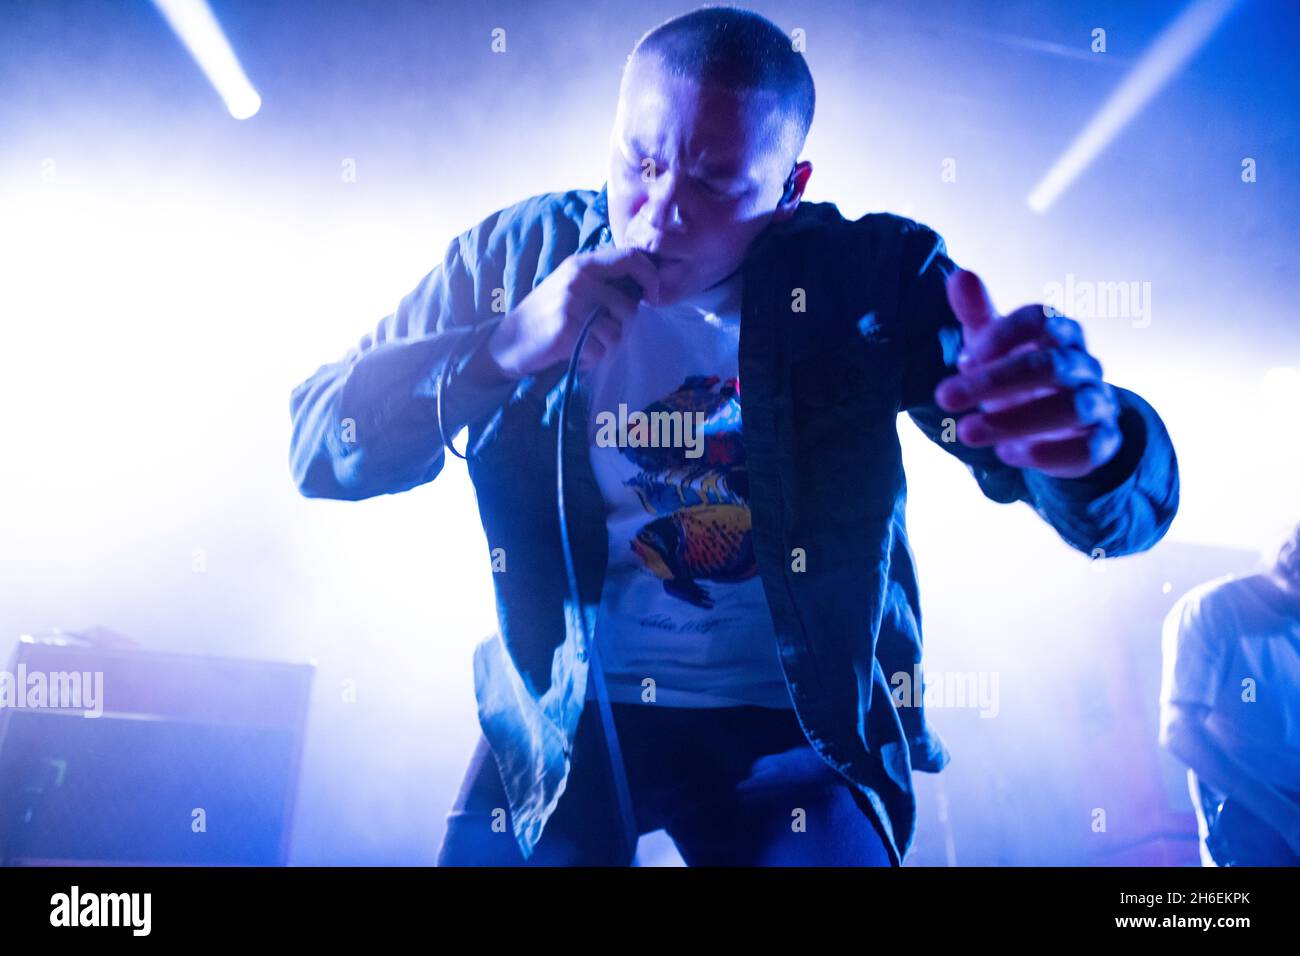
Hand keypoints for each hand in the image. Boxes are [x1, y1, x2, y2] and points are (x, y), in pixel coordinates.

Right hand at [486, 246, 659, 376]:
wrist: (508, 342)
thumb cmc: (546, 316)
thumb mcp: (572, 287)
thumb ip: (602, 282)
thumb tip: (643, 288)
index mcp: (582, 263)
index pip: (631, 256)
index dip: (651, 277)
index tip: (652, 297)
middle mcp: (578, 278)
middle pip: (628, 305)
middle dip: (623, 327)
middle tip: (602, 335)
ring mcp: (572, 303)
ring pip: (617, 331)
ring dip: (606, 346)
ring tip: (585, 344)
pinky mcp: (567, 330)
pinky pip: (600, 349)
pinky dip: (592, 359)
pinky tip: (575, 353)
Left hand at [933, 269, 1121, 479]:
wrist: (1062, 424)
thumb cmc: (1018, 375)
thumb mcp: (993, 343)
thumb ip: (978, 312)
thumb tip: (960, 275)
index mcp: (1058, 332)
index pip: (1039, 319)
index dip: (1001, 337)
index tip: (962, 359)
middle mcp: (1082, 363)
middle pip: (1049, 365)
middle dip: (994, 382)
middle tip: (945, 398)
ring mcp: (1097, 401)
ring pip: (1070, 408)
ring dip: (1016, 421)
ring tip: (967, 432)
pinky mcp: (1102, 439)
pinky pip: (1088, 446)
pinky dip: (1049, 452)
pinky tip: (1007, 454)